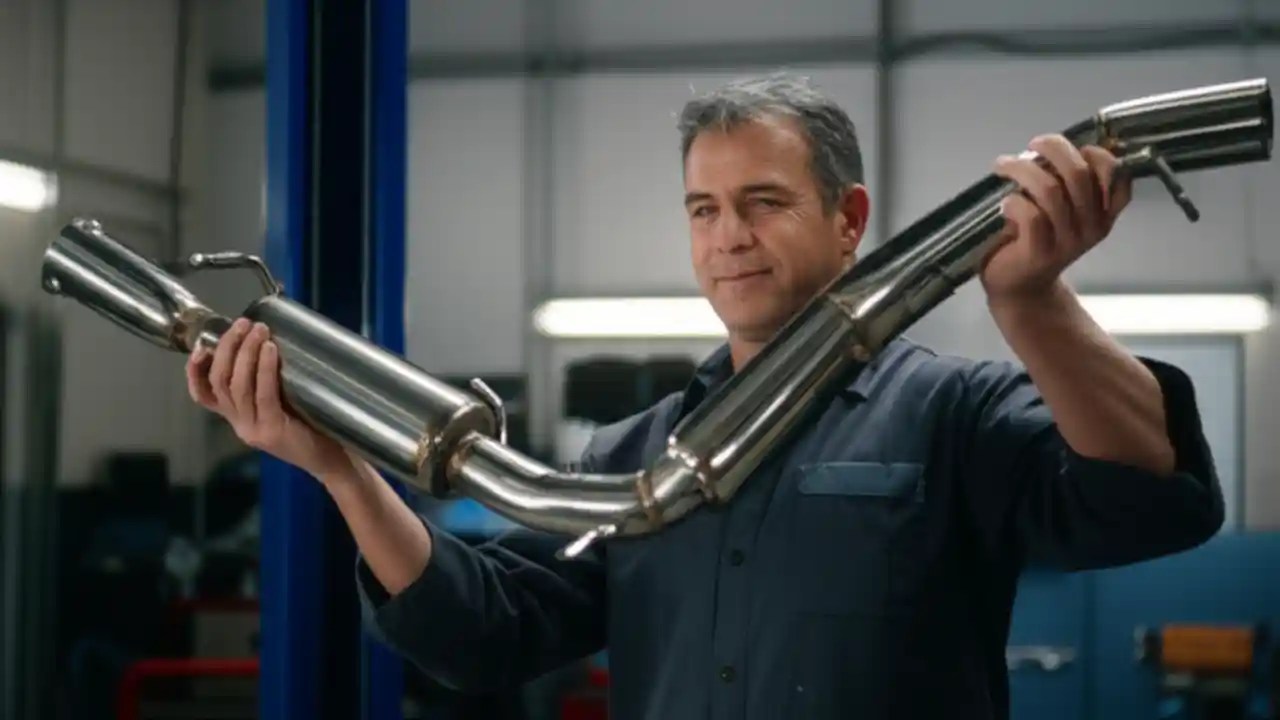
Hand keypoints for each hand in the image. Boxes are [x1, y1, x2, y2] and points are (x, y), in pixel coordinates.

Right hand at [186, 317, 353, 479]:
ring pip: (237, 386)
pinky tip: (270, 350)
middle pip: (219, 381)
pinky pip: (263, 394)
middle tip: (243, 324)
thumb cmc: (311, 425)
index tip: (203, 344)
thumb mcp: (281, 402)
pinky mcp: (272, 431)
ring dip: (246, 353)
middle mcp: (239, 424)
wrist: (331, 460)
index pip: (203, 395)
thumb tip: (267, 339)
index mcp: (237, 417)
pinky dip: (265, 369)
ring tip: (259, 330)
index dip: (195, 370)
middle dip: (227, 348)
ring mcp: (253, 429)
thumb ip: (268, 382)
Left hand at [982, 134, 1132, 303]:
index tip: (1071, 149)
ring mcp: (1068, 241)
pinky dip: (1014, 202)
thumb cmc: (1036, 238)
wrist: (1020, 286)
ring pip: (1050, 190)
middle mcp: (1092, 226)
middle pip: (1079, 174)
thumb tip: (1049, 146)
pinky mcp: (1041, 252)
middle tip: (1031, 146)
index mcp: (1103, 212)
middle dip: (1053, 149)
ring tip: (1004, 166)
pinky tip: (1004, 203)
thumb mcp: (1061, 209)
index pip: (1119, 176)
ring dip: (1022, 171)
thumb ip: (1066, 182)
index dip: (1096, 155)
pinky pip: (1031, 216)